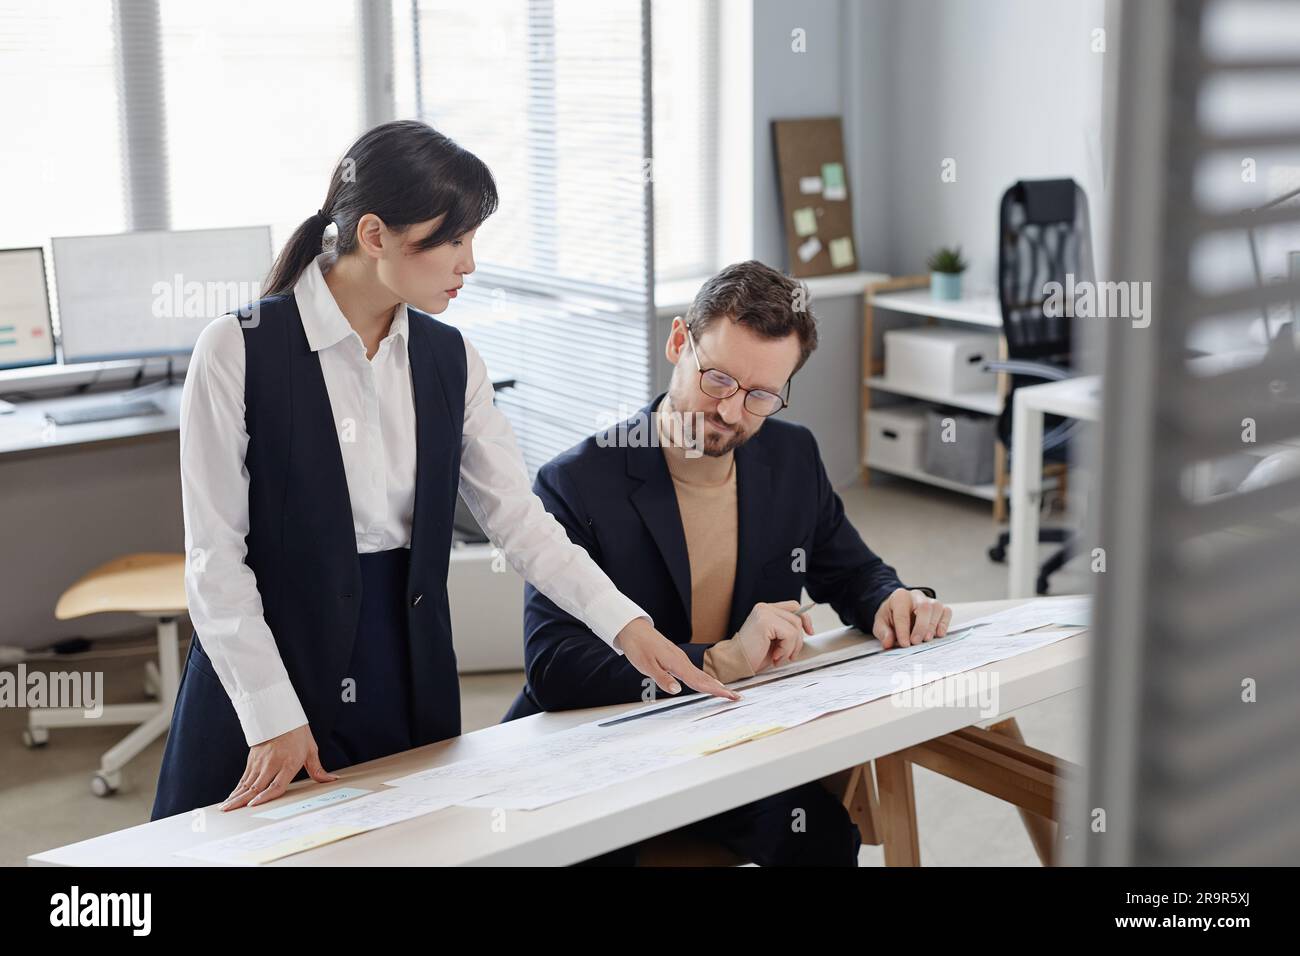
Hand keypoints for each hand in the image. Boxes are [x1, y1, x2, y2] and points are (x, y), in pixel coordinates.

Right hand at [220, 723, 338, 810]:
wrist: (281, 714)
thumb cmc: (298, 733)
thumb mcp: (311, 749)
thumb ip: (318, 769)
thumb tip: (332, 780)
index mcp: (288, 763)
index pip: (276, 785)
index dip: (265, 796)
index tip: (254, 805)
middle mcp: (272, 764)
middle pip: (256, 786)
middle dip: (242, 801)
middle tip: (229, 811)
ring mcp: (260, 762)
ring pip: (246, 783)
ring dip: (235, 796)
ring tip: (225, 808)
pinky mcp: (252, 759)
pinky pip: (244, 777)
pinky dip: (237, 788)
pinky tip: (231, 797)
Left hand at [616, 618, 740, 700]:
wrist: (633, 628)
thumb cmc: (638, 646)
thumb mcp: (646, 665)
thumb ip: (662, 678)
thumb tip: (677, 690)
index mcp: (676, 663)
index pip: (699, 681)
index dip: (716, 690)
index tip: (731, 696)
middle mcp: (681, 660)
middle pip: (704, 677)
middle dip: (721, 688)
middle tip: (736, 697)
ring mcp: (679, 658)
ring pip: (700, 674)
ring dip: (713, 684)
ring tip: (725, 692)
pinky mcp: (675, 657)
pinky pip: (693, 670)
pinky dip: (703, 678)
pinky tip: (705, 682)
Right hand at [734, 601, 813, 672]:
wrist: (736, 663)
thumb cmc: (753, 655)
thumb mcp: (775, 639)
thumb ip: (786, 630)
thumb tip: (807, 629)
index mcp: (766, 610)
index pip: (794, 607)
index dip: (805, 619)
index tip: (810, 632)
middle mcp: (764, 608)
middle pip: (797, 618)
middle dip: (797, 640)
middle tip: (788, 655)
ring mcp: (764, 613)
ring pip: (795, 627)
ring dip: (791, 647)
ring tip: (778, 656)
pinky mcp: (765, 621)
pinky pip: (789, 634)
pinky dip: (786, 649)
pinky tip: (774, 656)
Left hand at [872, 588, 950, 648]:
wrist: (899, 608)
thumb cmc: (891, 616)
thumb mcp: (881, 623)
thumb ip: (883, 632)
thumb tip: (888, 642)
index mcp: (900, 597)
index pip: (902, 613)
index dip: (903, 630)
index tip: (904, 644)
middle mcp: (916, 596)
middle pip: (924, 607)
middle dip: (921, 627)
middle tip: (916, 642)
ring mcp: (930, 600)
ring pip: (937, 608)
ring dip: (932, 626)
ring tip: (926, 639)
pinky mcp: (940, 607)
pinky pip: (946, 612)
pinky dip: (944, 623)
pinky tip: (939, 634)